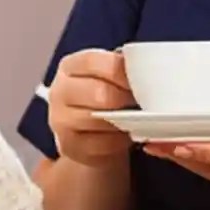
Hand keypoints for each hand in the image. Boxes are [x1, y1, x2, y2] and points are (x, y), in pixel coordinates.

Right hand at [48, 48, 136, 167]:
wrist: (90, 131)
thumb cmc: (105, 96)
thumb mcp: (109, 76)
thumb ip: (123, 70)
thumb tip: (149, 71)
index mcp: (70, 67)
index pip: (92, 62)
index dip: (120, 70)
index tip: (142, 78)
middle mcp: (60, 92)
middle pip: (97, 92)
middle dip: (126, 98)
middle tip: (144, 102)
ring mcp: (61, 121)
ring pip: (98, 120)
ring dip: (124, 120)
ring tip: (139, 118)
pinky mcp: (70, 147)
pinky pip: (101, 144)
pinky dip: (119, 141)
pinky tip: (127, 135)